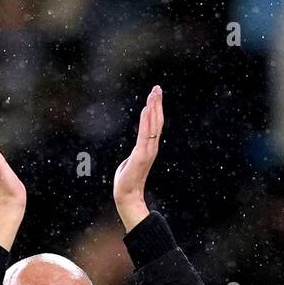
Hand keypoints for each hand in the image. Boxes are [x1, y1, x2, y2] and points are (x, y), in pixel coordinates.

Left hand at [113, 85, 162, 231]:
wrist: (126, 196)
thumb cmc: (126, 181)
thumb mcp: (130, 162)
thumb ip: (134, 155)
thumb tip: (133, 155)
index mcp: (148, 148)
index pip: (154, 126)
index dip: (155, 110)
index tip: (155, 95)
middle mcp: (151, 148)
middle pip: (157, 122)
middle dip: (157, 104)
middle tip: (157, 88)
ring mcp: (147, 151)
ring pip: (153, 125)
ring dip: (154, 108)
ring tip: (154, 93)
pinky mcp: (141, 155)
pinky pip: (145, 135)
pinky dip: (146, 121)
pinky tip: (147, 109)